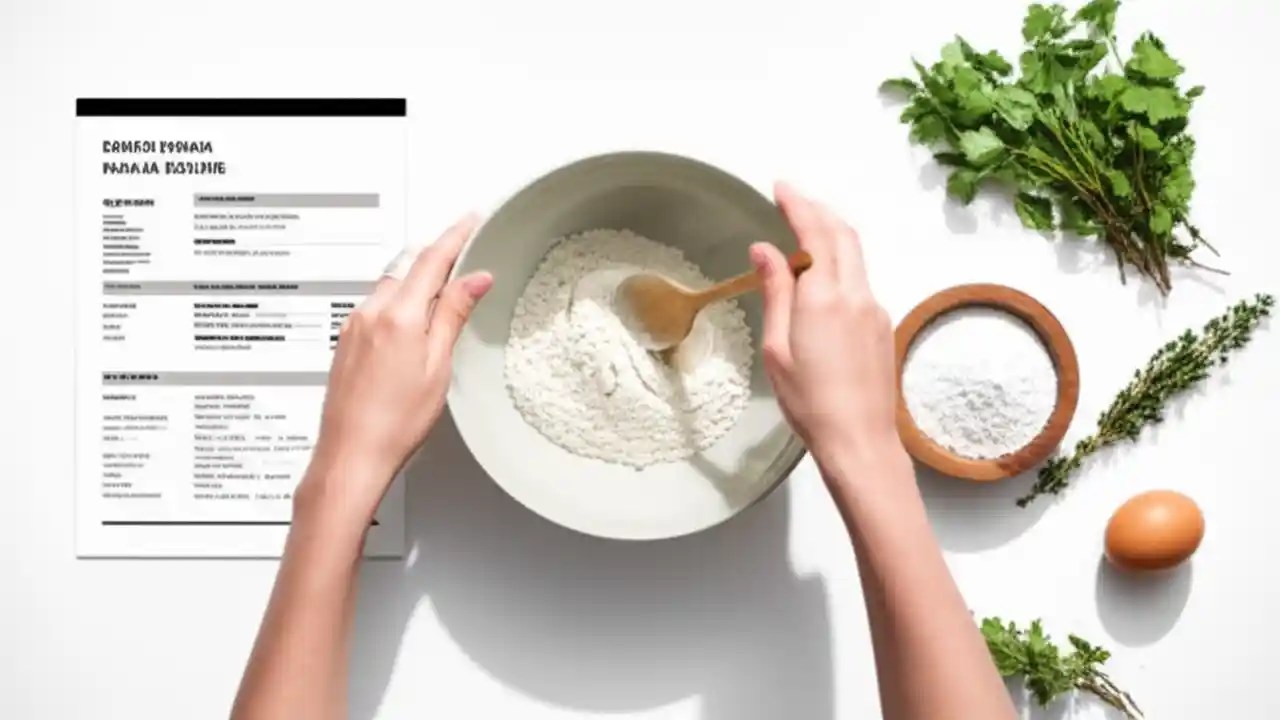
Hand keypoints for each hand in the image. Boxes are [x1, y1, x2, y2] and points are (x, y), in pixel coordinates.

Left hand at [298, 215, 492, 523]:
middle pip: (408, 267)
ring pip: (390, 285)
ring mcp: (354, 327)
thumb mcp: (439, 366)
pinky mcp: (347, 342)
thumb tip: (474, 279)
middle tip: (463, 250)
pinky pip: (375, 305)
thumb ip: (453, 315)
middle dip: (436, 254)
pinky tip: (412, 319)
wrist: (351, 455)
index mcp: (399, 317)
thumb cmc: (394, 423)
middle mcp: (370, 314)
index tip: (471, 221)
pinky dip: (398, 299)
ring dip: (416, 278)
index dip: (455, 236)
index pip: (431, 260)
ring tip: (442, 287)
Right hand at [752, 183, 900, 471]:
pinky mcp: (881, 326)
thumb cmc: (810, 402)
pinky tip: (821, 278)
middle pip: (843, 235)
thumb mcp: (777, 348)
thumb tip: (765, 250)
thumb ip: (776, 292)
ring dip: (831, 235)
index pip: (815, 233)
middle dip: (818, 210)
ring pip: (855, 256)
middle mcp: (856, 295)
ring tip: (804, 230)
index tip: (781, 188)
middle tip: (793, 199)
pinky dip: (839, 264)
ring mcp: (874, 309)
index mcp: (825, 297)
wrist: (860, 441)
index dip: (798, 204)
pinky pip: (859, 281)